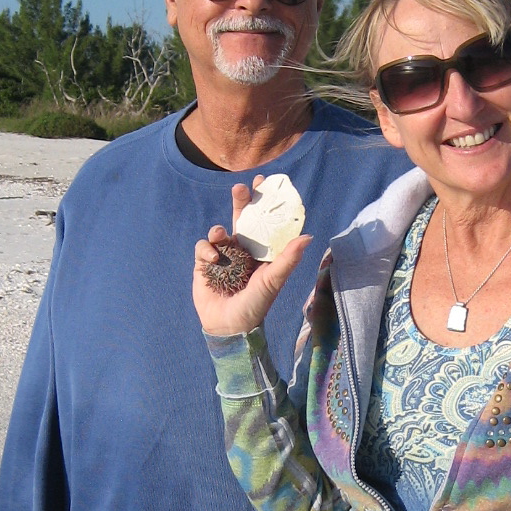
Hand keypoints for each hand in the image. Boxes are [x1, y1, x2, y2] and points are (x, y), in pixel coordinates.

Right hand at [192, 179, 311, 336]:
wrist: (229, 326)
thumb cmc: (255, 306)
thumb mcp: (273, 281)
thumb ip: (288, 258)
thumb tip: (307, 236)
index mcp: (261, 251)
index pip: (264, 222)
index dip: (264, 202)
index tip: (265, 184)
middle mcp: (243, 250)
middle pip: (241, 218)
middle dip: (241, 201)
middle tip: (241, 188)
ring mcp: (223, 255)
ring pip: (219, 231)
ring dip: (219, 230)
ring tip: (220, 236)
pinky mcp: (204, 264)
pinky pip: (203, 247)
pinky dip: (206, 249)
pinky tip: (211, 261)